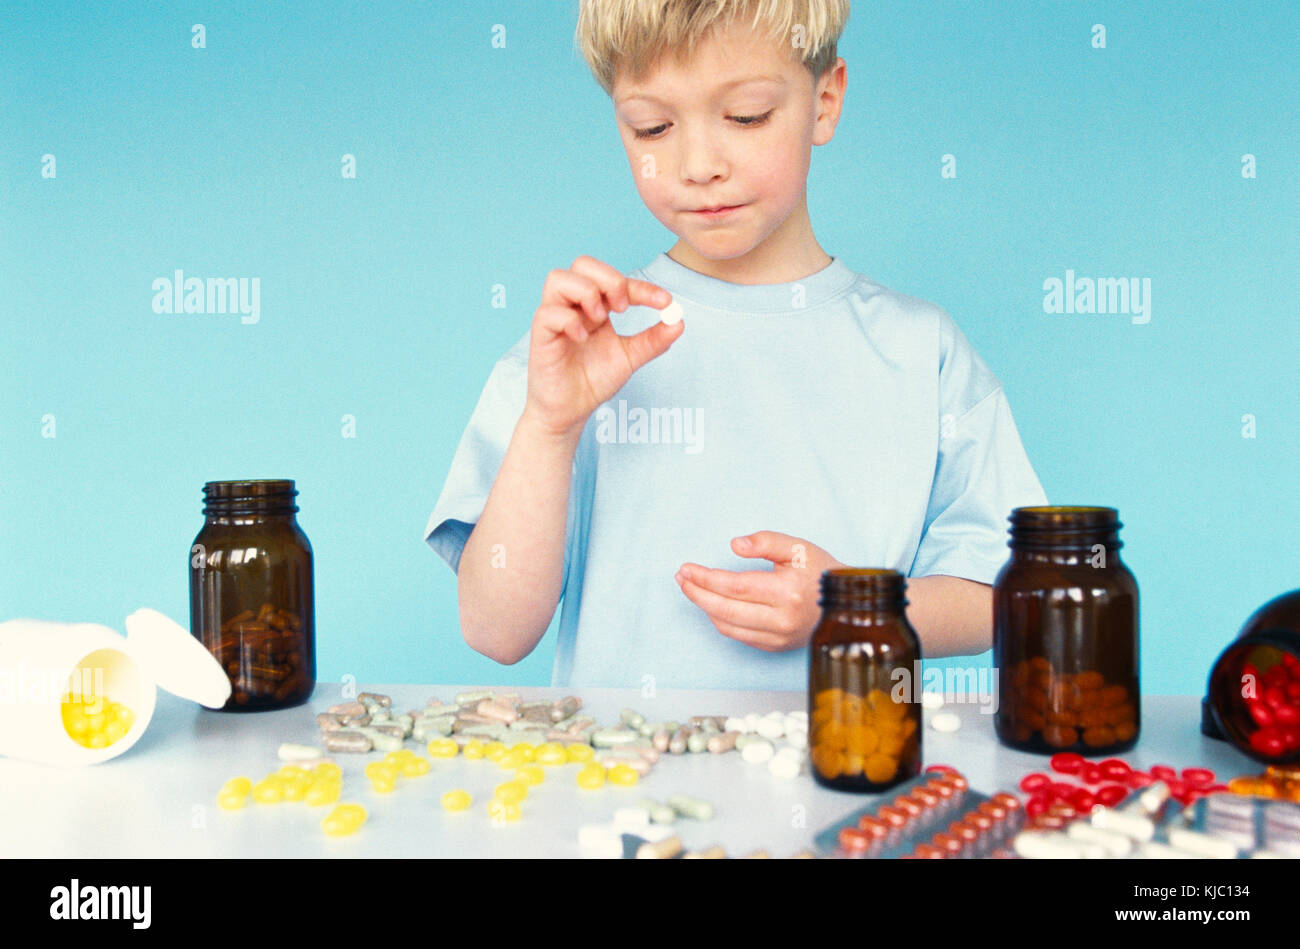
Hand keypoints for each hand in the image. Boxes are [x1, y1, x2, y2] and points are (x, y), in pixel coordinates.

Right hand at [523, 255, 683, 439]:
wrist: (571, 412)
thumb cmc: (593, 381)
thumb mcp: (630, 358)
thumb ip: (653, 340)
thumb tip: (679, 322)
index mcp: (594, 306)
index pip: (616, 281)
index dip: (643, 287)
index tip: (665, 302)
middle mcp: (573, 306)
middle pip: (582, 263)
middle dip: (609, 279)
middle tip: (623, 308)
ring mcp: (554, 318)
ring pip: (558, 278)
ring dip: (586, 293)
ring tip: (599, 321)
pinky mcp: (540, 336)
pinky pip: (548, 312)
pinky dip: (569, 320)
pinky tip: (582, 338)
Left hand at [674, 531, 845, 651]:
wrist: (848, 604)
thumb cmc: (822, 572)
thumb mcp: (798, 547)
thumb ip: (765, 541)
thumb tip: (734, 545)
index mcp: (788, 592)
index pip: (734, 587)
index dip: (706, 578)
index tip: (687, 569)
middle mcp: (782, 620)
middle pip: (725, 610)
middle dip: (697, 593)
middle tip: (682, 578)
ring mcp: (779, 638)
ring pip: (728, 627)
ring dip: (706, 608)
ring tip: (693, 588)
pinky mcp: (777, 647)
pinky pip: (739, 636)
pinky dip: (721, 620)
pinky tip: (713, 604)